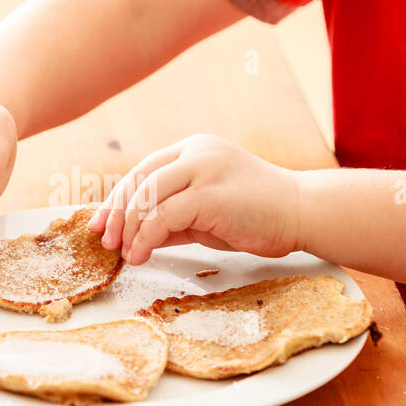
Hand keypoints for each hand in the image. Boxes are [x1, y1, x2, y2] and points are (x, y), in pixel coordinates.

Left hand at [88, 134, 300, 262]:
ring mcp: (204, 168)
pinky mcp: (210, 193)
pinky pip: (163, 216)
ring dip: (130, 229)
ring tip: (126, 255)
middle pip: (138, 179)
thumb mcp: (206, 213)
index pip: (143, 170)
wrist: (303, 212)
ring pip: (146, 196)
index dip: (118, 198)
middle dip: (116, 213)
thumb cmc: (259, 215)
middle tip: (106, 241)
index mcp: (194, 150)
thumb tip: (137, 237)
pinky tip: (142, 256)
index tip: (102, 224)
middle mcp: (196, 152)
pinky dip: (146, 238)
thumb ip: (174, 217)